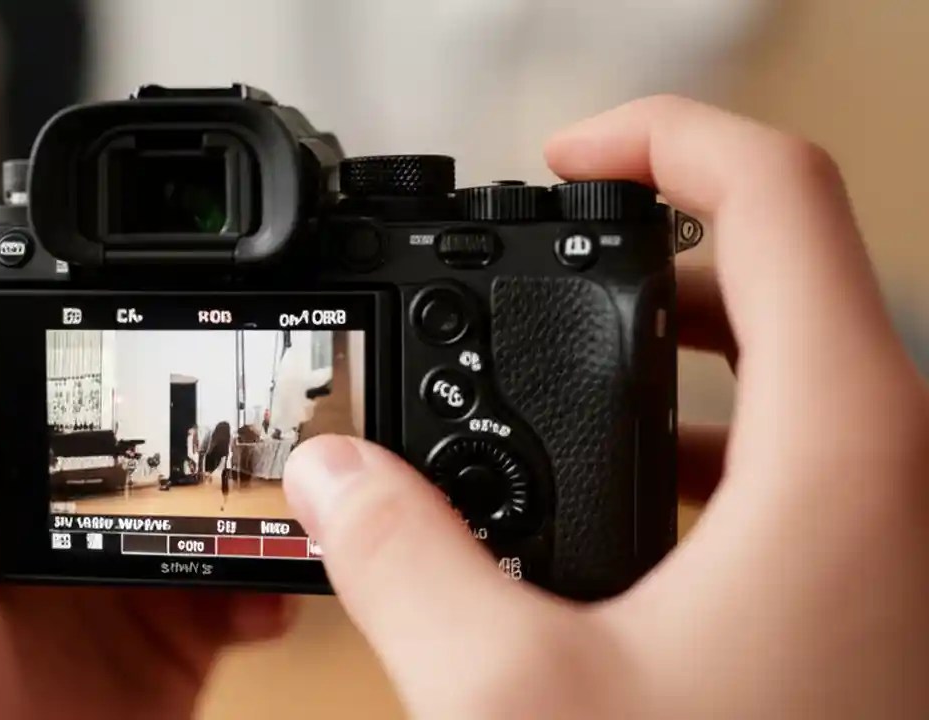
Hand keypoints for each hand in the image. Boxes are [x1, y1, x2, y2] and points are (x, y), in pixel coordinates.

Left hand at [0, 160, 290, 718]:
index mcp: (5, 459)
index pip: (91, 364)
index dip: (145, 323)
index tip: (203, 286)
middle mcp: (73, 512)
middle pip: (176, 436)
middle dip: (232, 414)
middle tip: (284, 389)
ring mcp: (130, 580)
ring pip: (231, 511)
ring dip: (276, 495)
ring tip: (304, 479)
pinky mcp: (176, 647)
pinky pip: (254, 598)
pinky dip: (280, 585)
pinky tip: (274, 581)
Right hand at [284, 95, 928, 718]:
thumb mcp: (520, 697)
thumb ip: (405, 564)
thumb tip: (335, 482)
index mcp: (842, 449)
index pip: (773, 196)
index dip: (661, 139)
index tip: (570, 156)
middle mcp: (891, 471)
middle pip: (786, 267)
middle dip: (655, 246)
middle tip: (559, 255)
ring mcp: (889, 530)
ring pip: (794, 369)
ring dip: (682, 347)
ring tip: (573, 371)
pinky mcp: (865, 586)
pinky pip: (794, 461)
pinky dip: (708, 440)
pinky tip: (625, 506)